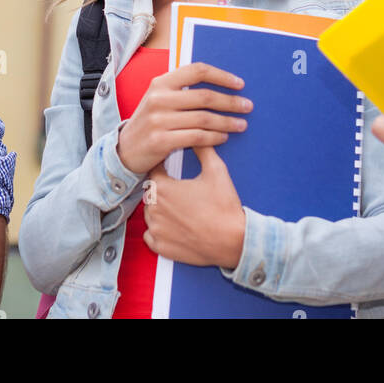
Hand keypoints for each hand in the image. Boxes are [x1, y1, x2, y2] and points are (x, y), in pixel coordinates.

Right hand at [115, 62, 250, 174]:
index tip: (239, 84)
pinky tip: (223, 137)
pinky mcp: (160, 141)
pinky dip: (214, 137)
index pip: (197, 70)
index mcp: (161, 83)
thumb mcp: (159, 99)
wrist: (125, 150)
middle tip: (247, 106)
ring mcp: (158, 120)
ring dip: (227, 122)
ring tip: (241, 124)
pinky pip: (196, 137)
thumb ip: (182, 91)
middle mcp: (159, 98)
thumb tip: (218, 87)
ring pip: (203, 118)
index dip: (221, 76)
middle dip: (230, 102)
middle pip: (204, 96)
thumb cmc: (150, 123)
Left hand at [142, 147, 245, 268]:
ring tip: (182, 210)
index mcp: (162, 187)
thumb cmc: (224, 206)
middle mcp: (154, 208)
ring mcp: (155, 229)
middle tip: (182, 193)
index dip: (165, 170)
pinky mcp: (160, 247)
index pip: (154, 171)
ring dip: (161, 210)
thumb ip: (203, 149)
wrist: (233, 241)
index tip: (174, 173)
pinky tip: (176, 227)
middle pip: (152, 193)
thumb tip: (199, 135)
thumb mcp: (216, 170)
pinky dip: (160, 231)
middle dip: (164, 190)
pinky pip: (151, 235)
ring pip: (151, 214)